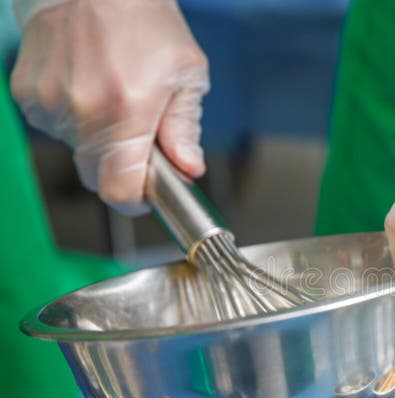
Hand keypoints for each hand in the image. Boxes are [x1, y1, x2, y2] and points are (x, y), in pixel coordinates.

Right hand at [11, 0, 208, 213]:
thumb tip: (189, 168)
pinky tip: (88, 84)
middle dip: (121, 168)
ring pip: (76, 151)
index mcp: (128, 109)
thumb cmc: (145, 20)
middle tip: (140, 137)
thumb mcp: (186, 73)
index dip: (135, 201)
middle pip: (96, 177)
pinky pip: (55, 127)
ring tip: (114, 95)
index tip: (147, 193)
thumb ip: (186, 128)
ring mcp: (50, 101)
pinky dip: (74, 118)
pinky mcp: (27, 93)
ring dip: (97, 138)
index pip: (120, 189)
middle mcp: (84, 110)